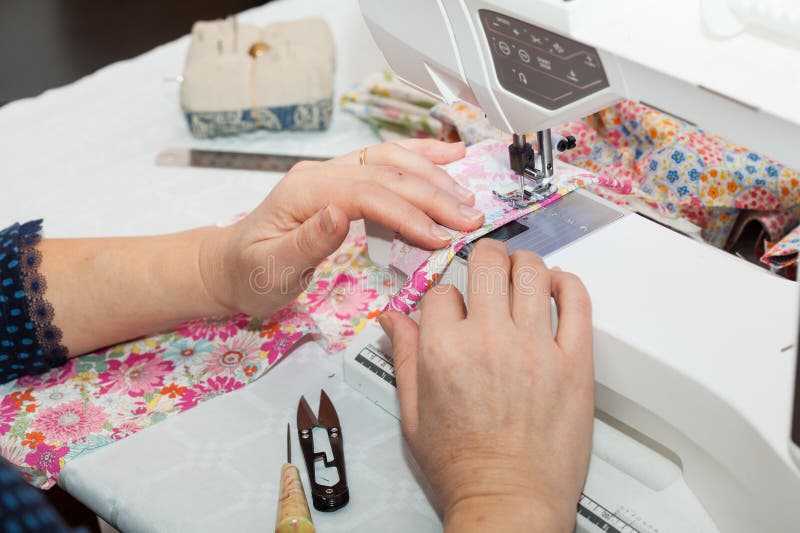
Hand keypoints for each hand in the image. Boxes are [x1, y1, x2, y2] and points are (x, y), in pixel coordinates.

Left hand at [198, 139, 483, 316]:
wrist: (229, 265)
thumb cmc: (249, 273)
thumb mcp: (271, 269)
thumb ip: (306, 243)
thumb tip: (340, 214)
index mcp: (305, 191)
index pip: (367, 193)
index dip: (408, 212)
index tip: (441, 236)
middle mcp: (321, 173)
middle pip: (387, 172)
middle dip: (433, 193)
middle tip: (470, 217)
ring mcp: (332, 172)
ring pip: (391, 159)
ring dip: (433, 174)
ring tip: (467, 193)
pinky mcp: (342, 180)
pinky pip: (385, 160)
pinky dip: (419, 157)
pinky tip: (447, 156)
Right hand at [378, 239, 593, 531]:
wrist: (509, 503)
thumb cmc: (462, 468)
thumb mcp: (413, 414)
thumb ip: (403, 357)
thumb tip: (392, 317)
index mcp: (443, 351)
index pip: (442, 290)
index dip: (445, 296)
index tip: (453, 308)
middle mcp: (489, 340)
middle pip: (488, 262)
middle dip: (483, 257)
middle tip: (487, 266)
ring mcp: (536, 348)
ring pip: (533, 272)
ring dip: (524, 265)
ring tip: (521, 274)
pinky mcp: (575, 362)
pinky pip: (578, 302)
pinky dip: (568, 284)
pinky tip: (558, 286)